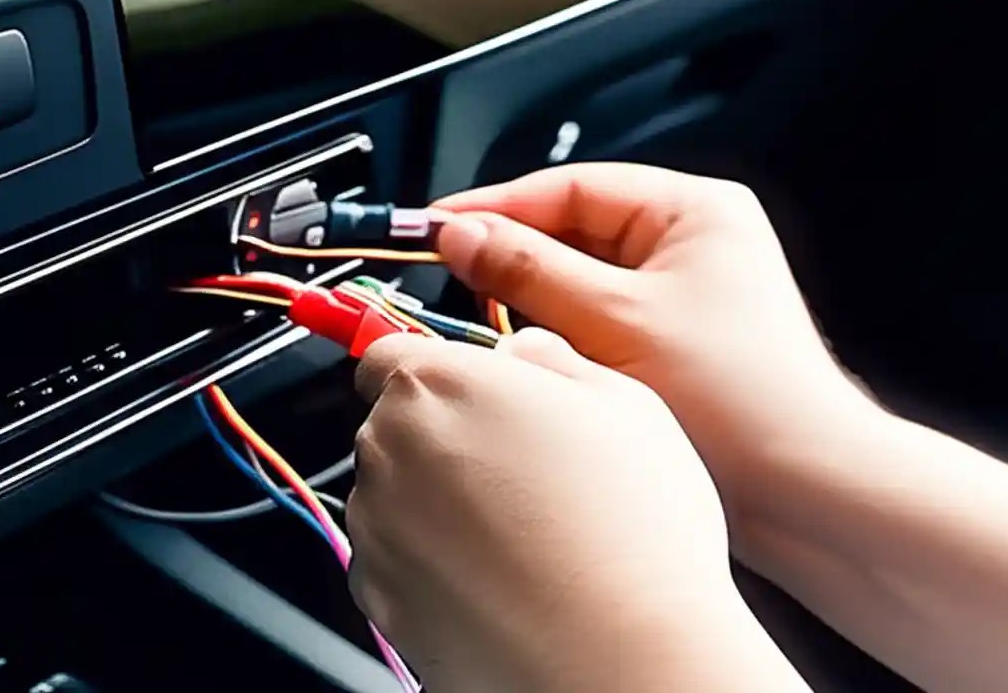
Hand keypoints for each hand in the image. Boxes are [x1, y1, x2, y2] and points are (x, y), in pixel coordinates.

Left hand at [349, 330, 797, 692]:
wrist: (616, 657)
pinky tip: (499, 573)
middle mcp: (390, 446)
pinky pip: (395, 555)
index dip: (432, 369)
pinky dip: (431, 559)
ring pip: (396, 489)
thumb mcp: (625, 405)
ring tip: (523, 529)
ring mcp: (376, 523)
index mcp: (438, 383)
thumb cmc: (631, 534)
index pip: (387, 350)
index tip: (464, 390)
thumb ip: (555, 360)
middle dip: (447, 434)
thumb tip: (525, 352)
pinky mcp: (376, 592)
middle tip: (523, 465)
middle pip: (397, 422)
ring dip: (438, 498)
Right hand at [433, 164, 877, 516]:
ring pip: (580, 282)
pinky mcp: (672, 345)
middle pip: (573, 232)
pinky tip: (533, 357)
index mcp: (692, 211)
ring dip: (534, 301)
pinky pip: (597, 323)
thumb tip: (462, 235)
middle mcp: (691, 244)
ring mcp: (682, 296)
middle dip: (513, 257)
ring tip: (487, 323)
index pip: (572, 188)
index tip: (439, 227)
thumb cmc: (737, 397)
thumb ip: (527, 270)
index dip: (499, 206)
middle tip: (451, 278)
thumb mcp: (613, 319)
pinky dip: (560, 335)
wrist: (802, 490)